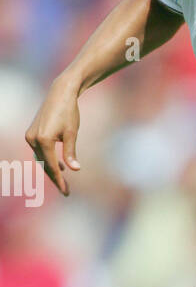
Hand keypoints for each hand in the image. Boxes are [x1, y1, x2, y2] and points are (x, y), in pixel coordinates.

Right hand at [25, 79, 81, 195]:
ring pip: (41, 159)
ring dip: (51, 169)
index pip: (51, 166)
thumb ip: (70, 152)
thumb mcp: (72, 133)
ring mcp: (30, 136)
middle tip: (66, 191)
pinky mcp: (31, 133)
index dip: (59, 180)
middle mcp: (33, 139)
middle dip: (55, 178)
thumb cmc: (69, 112)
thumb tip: (75, 169)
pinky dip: (48, 159)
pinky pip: (39, 151)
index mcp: (43, 140)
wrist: (60, 94)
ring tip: (63, 181)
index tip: (66, 192)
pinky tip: (59, 165)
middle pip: (44, 165)